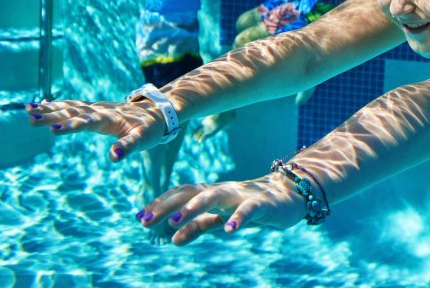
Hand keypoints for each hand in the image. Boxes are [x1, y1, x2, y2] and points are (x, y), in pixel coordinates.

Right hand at [25, 99, 167, 161]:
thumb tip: (114, 157)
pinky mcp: (95, 109)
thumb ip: (129, 146)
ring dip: (49, 108)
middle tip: (30, 118)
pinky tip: (41, 104)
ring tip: (28, 109)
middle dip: (51, 115)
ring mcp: (96, 108)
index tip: (52, 129)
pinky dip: (57, 105)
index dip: (71, 126)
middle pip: (73, 112)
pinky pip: (73, 106)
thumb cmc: (150, 128)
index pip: (87, 122)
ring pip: (70, 107)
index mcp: (109, 118)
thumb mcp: (144, 139)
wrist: (157, 111)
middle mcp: (100, 110)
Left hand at [137, 174, 304, 244]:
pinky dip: (239, 217)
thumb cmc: (251, 206)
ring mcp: (242, 194)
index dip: (161, 203)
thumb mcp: (222, 218)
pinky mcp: (263, 203)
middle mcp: (223, 190)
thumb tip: (173, 240)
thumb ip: (199, 226)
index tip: (140, 217)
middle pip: (192, 191)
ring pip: (215, 195)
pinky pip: (249, 209)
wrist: (289, 197)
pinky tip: (230, 229)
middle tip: (146, 220)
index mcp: (212, 192)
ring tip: (175, 221)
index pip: (182, 193)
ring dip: (193, 207)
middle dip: (168, 205)